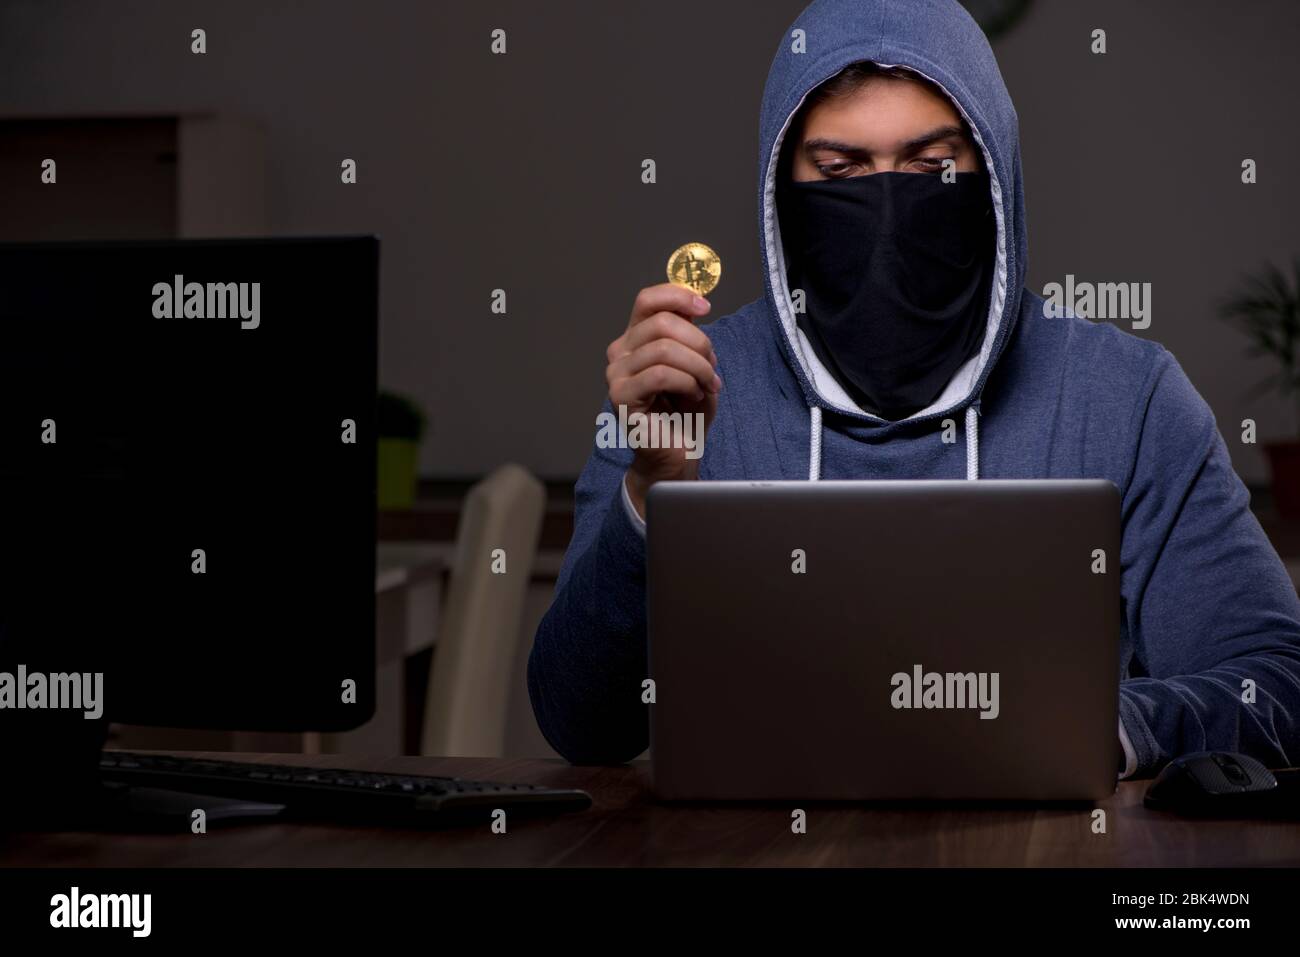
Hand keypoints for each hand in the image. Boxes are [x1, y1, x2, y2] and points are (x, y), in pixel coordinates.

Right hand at [605, 283, 721, 518]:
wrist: (677, 455)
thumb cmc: (686, 413)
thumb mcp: (695, 365)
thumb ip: (690, 335)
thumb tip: (695, 305)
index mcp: (635, 339)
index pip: (647, 300)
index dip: (678, 296)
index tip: (706, 308)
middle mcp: (620, 353)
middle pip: (660, 322)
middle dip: (698, 341)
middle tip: (713, 365)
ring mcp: (616, 375)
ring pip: (663, 349)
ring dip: (698, 366)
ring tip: (709, 385)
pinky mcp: (621, 398)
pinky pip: (660, 375)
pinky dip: (687, 382)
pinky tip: (695, 395)